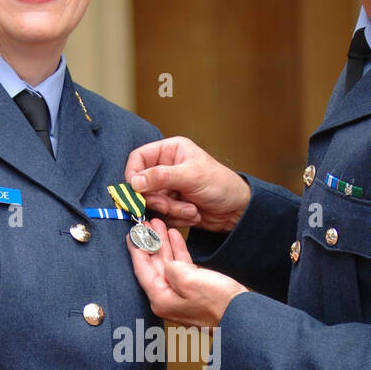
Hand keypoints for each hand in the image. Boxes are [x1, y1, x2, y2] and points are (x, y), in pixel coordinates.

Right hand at [125, 136, 250, 231]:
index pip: (138, 158)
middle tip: (171, 204)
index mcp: (171, 151)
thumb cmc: (221, 185)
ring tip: (191, 209)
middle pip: (142, 185)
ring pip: (152, 203)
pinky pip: (161, 215)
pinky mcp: (172, 205)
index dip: (133, 175)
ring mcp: (168, 188)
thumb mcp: (191, 177)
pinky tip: (193, 214)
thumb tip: (134, 181)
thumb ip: (161, 177)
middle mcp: (166, 168)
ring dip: (171, 210)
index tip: (137, 191)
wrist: (236, 211)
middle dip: (159, 199)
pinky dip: (176, 218)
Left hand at [128, 220, 246, 327]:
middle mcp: (167, 298)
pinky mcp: (193, 289)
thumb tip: (167, 263)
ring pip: (166, 263)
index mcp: (161, 299)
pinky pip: (180, 266)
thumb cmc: (218, 303)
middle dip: (149, 243)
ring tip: (158, 225)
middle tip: (145, 225)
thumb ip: (171, 268)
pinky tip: (174, 236)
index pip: (142, 270)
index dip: (136, 250)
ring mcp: (180, 294)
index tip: (131, 234)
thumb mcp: (189, 281)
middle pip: (153, 265)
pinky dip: (177, 251)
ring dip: (163, 244)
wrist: (242, 314)